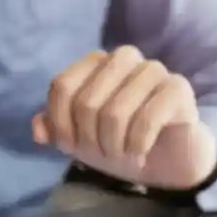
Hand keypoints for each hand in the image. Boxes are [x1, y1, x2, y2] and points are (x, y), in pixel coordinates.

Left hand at [33, 46, 216, 190]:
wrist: (167, 158)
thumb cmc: (120, 140)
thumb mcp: (80, 139)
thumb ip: (55, 129)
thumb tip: (38, 128)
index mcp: (96, 62)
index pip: (62, 86)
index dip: (61, 123)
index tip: (71, 147)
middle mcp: (124, 57)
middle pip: (87, 102)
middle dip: (90, 140)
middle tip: (104, 154)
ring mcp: (153, 70)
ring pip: (115, 112)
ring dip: (115, 146)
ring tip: (123, 155)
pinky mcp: (178, 88)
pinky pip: (147, 119)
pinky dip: (137, 145)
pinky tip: (141, 153)